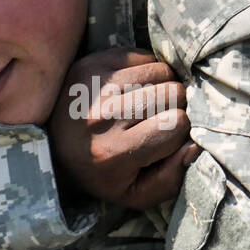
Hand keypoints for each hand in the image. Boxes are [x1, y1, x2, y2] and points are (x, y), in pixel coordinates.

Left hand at [48, 47, 200, 209]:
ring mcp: (95, 85)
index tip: (167, 140)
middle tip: (159, 121)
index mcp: (115, 151)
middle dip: (176, 107)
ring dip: (164, 87)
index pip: (176, 124)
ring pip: (161, 71)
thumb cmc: (103, 174)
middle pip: (173, 93)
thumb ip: (172, 179)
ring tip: (149, 105)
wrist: (53, 149)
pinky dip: (147, 71)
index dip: (180, 132)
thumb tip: (196, 145)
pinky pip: (142, 56)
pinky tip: (135, 90)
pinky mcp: (91, 64)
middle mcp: (103, 115)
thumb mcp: (137, 194)